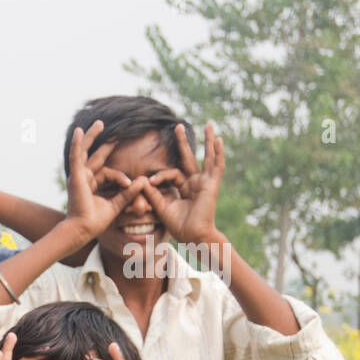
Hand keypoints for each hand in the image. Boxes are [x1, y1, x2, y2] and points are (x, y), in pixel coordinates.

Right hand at [65, 120, 146, 240]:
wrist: (83, 229)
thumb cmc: (95, 221)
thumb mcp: (116, 204)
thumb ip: (128, 192)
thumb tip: (143, 181)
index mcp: (92, 184)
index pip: (108, 172)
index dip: (120, 177)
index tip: (130, 184)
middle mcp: (84, 178)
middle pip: (94, 155)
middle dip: (101, 141)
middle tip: (106, 127)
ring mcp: (79, 176)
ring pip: (85, 151)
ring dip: (91, 137)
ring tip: (98, 123)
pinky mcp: (76, 176)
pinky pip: (76, 156)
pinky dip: (76, 144)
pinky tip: (79, 131)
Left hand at [141, 122, 223, 243]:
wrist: (192, 236)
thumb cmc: (178, 225)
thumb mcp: (162, 206)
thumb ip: (152, 193)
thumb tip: (141, 180)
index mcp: (183, 187)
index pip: (170, 174)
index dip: (159, 176)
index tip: (149, 182)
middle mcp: (195, 182)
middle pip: (188, 158)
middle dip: (183, 142)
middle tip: (177, 126)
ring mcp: (204, 182)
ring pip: (207, 157)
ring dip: (207, 140)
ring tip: (208, 124)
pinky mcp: (211, 184)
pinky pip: (216, 166)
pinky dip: (217, 153)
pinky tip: (218, 140)